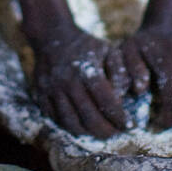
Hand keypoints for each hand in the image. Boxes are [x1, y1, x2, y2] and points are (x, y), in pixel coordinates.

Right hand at [31, 22, 130, 138]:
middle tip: (117, 134)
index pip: (107, 102)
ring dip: (89, 133)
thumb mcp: (108, 51)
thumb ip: (120, 71)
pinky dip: (70, 128)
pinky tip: (83, 127)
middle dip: (106, 131)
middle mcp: (68, 83)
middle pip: (89, 117)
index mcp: (86, 71)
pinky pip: (56, 119)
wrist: (52, 37)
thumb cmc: (86, 47)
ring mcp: (52, 91)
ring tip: (101, 133)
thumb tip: (126, 96)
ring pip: (71, 123)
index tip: (130, 126)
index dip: (120, 118)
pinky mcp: (41, 96)